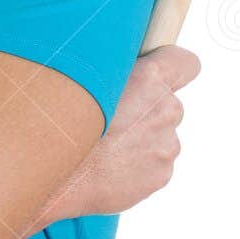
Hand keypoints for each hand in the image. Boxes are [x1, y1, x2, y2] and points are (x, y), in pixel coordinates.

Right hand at [41, 44, 198, 219]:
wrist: (53, 170)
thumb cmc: (61, 120)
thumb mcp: (86, 77)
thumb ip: (118, 71)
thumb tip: (125, 69)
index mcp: (150, 79)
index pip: (186, 63)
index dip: (172, 66)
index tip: (158, 72)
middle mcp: (166, 110)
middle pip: (168, 104)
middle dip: (146, 108)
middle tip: (112, 118)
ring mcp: (166, 146)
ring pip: (160, 136)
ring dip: (140, 139)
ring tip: (105, 147)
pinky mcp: (161, 174)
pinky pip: (154, 164)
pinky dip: (136, 164)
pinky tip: (108, 166)